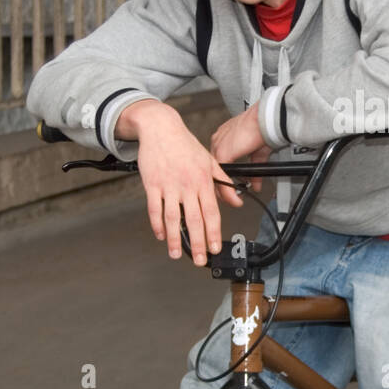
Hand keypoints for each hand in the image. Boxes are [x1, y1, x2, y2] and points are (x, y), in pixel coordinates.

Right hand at [121, 100, 245, 263]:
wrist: (160, 128)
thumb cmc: (184, 144)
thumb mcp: (209, 161)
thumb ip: (223, 182)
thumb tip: (236, 201)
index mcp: (203, 180)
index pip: (211, 212)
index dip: (213, 232)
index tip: (215, 247)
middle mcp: (187, 185)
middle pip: (193, 219)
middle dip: (198, 242)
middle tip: (199, 259)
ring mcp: (168, 186)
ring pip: (172, 217)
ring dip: (175, 238)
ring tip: (176, 254)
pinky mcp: (152, 185)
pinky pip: (154, 209)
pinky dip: (157, 224)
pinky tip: (161, 235)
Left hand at [210, 102, 272, 193]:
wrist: (265, 121)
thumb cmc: (263, 129)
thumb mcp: (258, 154)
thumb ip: (254, 171)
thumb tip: (256, 184)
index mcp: (223, 138)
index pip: (218, 161)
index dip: (222, 175)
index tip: (227, 186)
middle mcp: (217, 141)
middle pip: (213, 168)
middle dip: (220, 185)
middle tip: (227, 197)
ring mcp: (217, 147)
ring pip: (215, 173)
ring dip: (222, 189)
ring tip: (230, 199)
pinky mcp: (222, 153)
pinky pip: (221, 174)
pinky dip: (226, 186)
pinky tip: (232, 195)